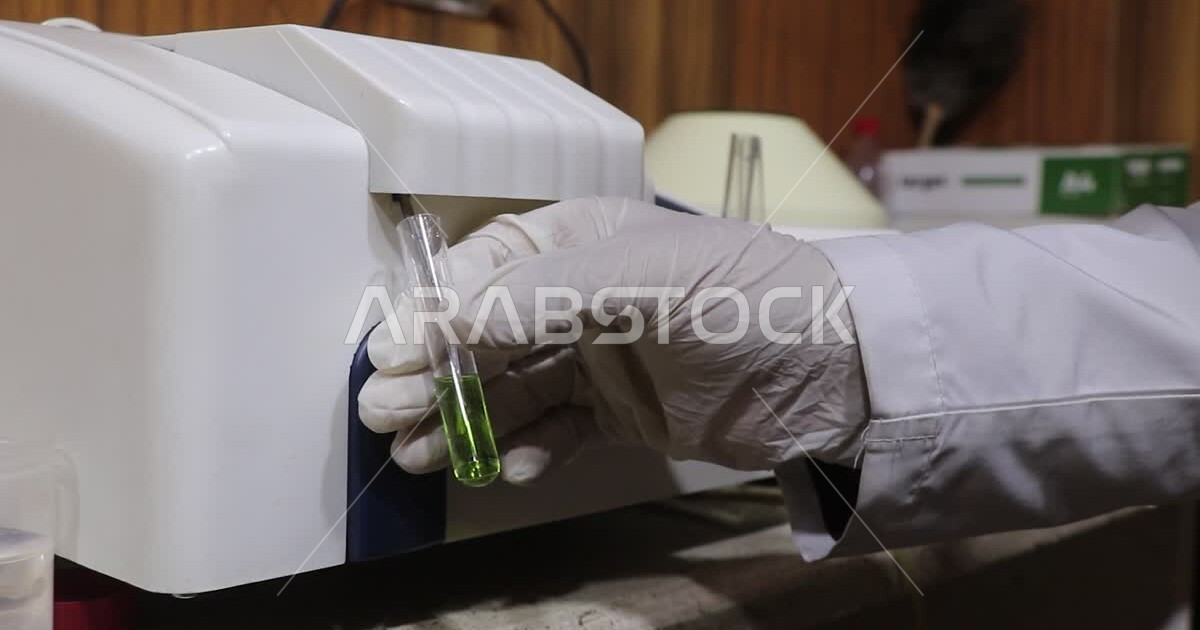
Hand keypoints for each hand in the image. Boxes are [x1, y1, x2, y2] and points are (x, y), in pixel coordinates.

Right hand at [358, 197, 868, 483]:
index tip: (395, 354)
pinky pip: (557, 431)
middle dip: (435, 373)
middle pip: (486, 336)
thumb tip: (449, 322)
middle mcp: (582, 298)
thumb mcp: (647, 279)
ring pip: (512, 389)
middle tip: (387, 414)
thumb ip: (545, 297)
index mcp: (582, 242)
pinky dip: (530, 449)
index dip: (436, 312)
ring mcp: (601, 358)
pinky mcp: (623, 414)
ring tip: (419, 454)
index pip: (486, 272)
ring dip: (465, 419)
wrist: (842, 371)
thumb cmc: (752, 299)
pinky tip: (512, 467)